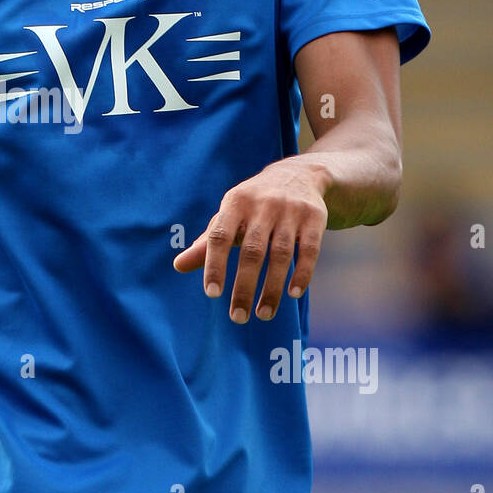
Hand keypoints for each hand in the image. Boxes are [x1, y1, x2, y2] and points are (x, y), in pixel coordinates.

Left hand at [172, 158, 328, 323]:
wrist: (299, 175)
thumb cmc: (254, 205)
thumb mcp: (229, 216)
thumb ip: (206, 243)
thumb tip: (178, 266)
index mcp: (235, 202)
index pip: (220, 236)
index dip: (214, 265)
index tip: (212, 295)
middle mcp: (262, 205)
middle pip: (251, 252)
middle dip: (244, 287)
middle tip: (238, 317)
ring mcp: (290, 210)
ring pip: (280, 255)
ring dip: (271, 288)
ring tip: (263, 314)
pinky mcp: (314, 217)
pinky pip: (309, 250)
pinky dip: (302, 273)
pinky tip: (293, 294)